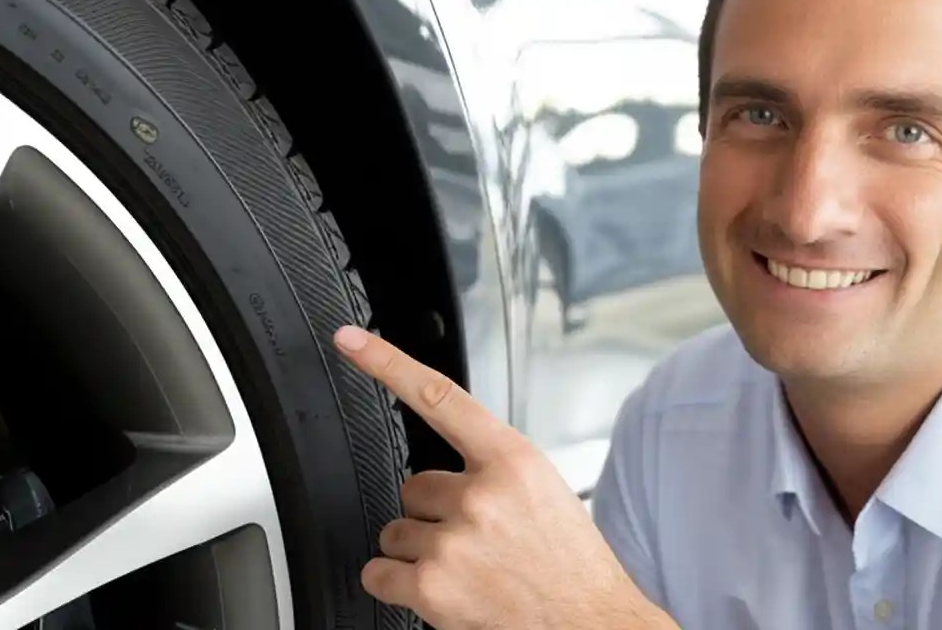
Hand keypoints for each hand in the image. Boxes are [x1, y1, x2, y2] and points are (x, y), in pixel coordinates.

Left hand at [332, 325, 675, 629]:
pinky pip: (379, 572)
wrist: (590, 625)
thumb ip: (496, 471)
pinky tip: (441, 590)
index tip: (351, 340)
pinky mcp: (431, 585)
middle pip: (413, 487)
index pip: (440, 396)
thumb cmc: (571, 566)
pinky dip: (398, 585)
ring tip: (469, 569)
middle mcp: (480, 494)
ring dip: (421, 551)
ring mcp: (453, 539)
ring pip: (395, 531)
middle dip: (435, 514)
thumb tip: (454, 471)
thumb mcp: (545, 493)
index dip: (387, 363)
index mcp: (512, 461)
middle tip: (478, 540)